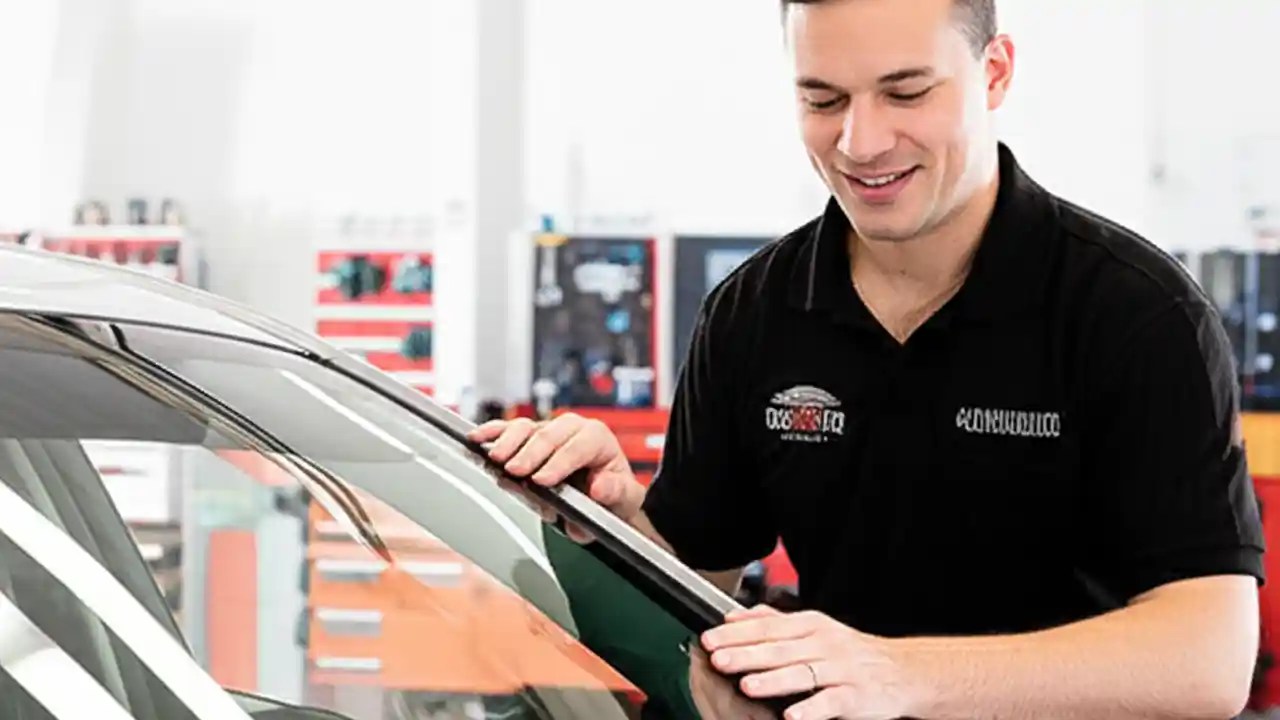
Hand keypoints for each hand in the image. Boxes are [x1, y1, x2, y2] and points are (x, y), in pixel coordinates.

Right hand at [466, 414, 640, 538]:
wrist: (601, 495)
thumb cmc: (612, 493)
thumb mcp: (624, 498)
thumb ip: (616, 492)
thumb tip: (600, 487)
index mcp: (598, 439)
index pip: (578, 446)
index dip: (560, 462)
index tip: (544, 479)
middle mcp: (572, 428)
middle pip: (549, 435)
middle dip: (531, 453)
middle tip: (517, 471)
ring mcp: (548, 430)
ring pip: (527, 428)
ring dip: (509, 442)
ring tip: (497, 459)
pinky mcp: (529, 436)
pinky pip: (509, 429)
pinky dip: (493, 432)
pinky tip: (478, 438)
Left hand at [701, 605, 923, 719]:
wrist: (902, 671)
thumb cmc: (851, 652)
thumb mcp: (814, 629)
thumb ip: (774, 622)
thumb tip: (734, 616)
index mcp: (810, 626)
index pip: (768, 627)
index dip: (737, 633)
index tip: (711, 639)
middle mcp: (824, 644)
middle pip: (779, 649)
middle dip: (747, 655)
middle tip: (719, 659)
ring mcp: (840, 671)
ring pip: (802, 674)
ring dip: (773, 680)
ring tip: (747, 686)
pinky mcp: (855, 697)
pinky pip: (830, 702)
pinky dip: (811, 709)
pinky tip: (791, 716)